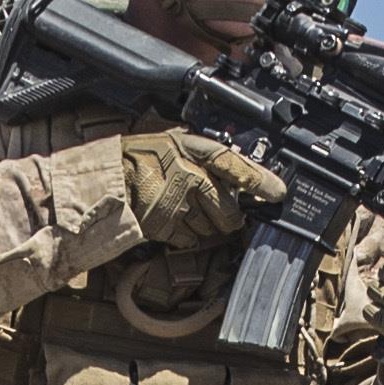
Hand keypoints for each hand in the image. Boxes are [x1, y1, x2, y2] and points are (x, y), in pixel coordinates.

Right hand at [120, 133, 287, 252]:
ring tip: (183, 209)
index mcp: (190, 147)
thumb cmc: (141, 161)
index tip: (277, 192)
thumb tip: (244, 179)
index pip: (233, 164)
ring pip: (210, 228)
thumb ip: (206, 159)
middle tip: (216, 211)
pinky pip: (190, 239)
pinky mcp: (165, 225)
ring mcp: (176, 202)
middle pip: (228, 210)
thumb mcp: (175, 144)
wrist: (106, 181)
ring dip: (204, 226)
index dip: (258, 180)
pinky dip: (185, 235)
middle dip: (227, 216)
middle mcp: (186, 174)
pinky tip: (172, 220)